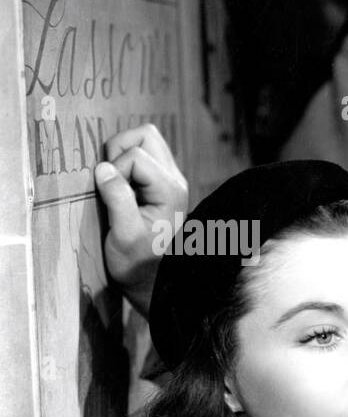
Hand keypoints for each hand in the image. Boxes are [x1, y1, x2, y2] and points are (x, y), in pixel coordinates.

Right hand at [95, 123, 187, 317]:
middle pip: (146, 135)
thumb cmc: (137, 263)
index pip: (136, 155)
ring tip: (116, 183)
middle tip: (111, 179)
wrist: (152, 281)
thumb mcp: (123, 235)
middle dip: (120, 149)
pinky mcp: (159, 184)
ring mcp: (169, 180)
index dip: (115, 169)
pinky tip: (122, 187)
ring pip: (145, 141)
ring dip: (122, 154)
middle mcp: (174, 180)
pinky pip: (142, 155)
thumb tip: (103, 168)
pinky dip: (125, 162)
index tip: (111, 197)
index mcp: (170, 190)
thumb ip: (117, 200)